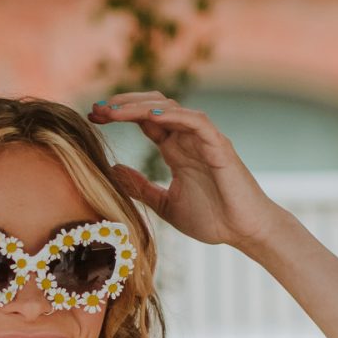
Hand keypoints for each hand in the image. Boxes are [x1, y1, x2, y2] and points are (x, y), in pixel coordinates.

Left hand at [88, 91, 285, 254]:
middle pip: (153, 107)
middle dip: (123, 104)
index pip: (144, 120)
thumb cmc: (212, 219)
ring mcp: (204, 140)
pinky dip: (174, 116)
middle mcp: (188, 139)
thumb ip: (140, 188)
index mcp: (176, 150)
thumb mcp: (164, 204)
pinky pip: (196, 122)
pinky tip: (150, 115)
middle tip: (96, 108)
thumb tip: (112, 171)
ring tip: (114, 110)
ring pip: (170, 109)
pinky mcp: (220, 146)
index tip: (92, 116)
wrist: (245, 232)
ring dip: (140, 106)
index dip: (118, 114)